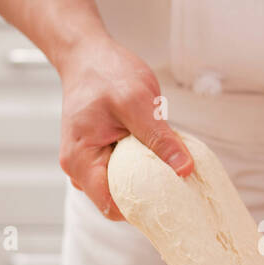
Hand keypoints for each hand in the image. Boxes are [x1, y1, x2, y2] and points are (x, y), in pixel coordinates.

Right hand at [55, 34, 192, 219]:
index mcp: (81, 159)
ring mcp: (87, 162)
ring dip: (144, 182)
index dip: (142, 210)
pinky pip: (120, 172)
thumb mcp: (138, 101)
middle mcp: (78, 167)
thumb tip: (185, 169)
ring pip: (119, 188)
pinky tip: (157, 157)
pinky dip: (139, 169)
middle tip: (177, 186)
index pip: (111, 205)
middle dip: (146, 197)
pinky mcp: (98, 154)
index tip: (172, 202)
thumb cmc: (106, 73)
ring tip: (168, 169)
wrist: (87, 54)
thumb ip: (159, 138)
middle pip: (115, 200)